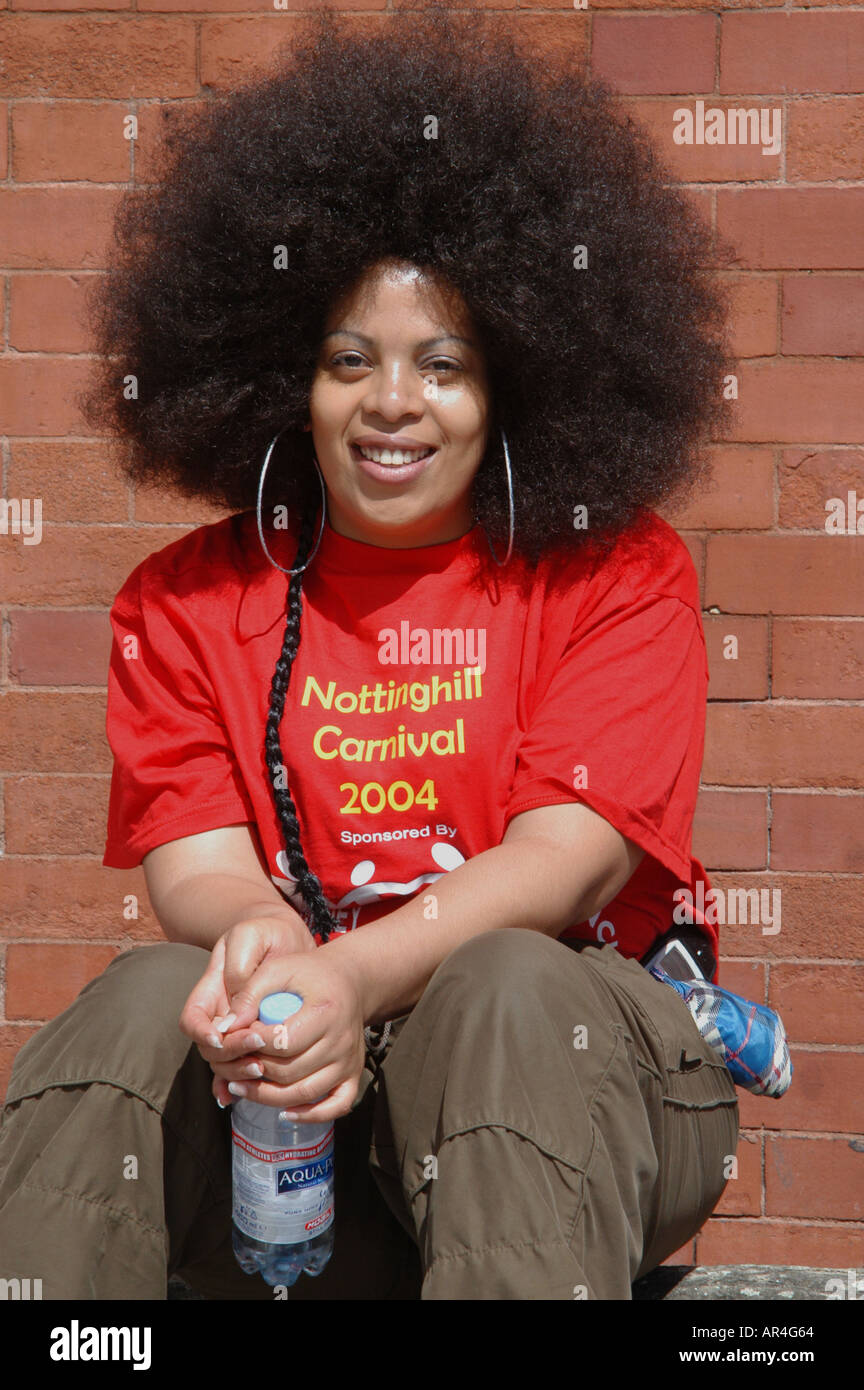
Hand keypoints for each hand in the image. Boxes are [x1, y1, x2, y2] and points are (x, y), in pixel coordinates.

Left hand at [180, 926, 367, 1122]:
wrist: (350, 980)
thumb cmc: (309, 973)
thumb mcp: (278, 970)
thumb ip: (249, 995)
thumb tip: (224, 1029)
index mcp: (325, 1012)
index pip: (283, 1043)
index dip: (255, 1044)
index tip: (242, 1034)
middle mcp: (342, 1041)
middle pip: (290, 1072)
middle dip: (254, 1071)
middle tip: (233, 1064)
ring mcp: (349, 1061)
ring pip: (305, 1093)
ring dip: (268, 1097)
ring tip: (242, 1087)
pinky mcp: (353, 1074)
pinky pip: (336, 1106)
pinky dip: (311, 1115)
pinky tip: (285, 1113)